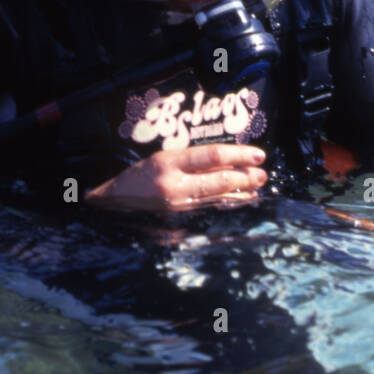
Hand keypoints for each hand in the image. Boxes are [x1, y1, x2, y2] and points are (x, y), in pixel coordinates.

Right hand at [84, 144, 267, 211]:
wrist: (110, 203)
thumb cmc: (136, 175)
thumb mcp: (161, 158)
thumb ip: (192, 159)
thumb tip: (229, 159)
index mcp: (167, 162)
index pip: (210, 156)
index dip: (238, 155)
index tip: (258, 155)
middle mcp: (173, 185)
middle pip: (219, 180)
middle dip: (245, 177)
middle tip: (264, 173)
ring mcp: (176, 205)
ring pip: (218, 197)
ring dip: (242, 192)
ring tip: (259, 186)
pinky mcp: (177, 219)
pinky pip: (209, 209)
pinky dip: (229, 203)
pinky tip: (243, 200)